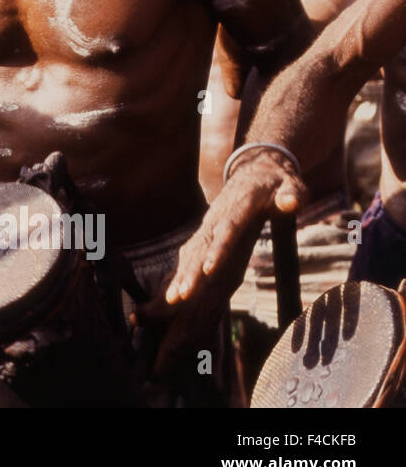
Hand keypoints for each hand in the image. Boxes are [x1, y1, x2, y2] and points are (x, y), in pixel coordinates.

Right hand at [157, 148, 306, 372]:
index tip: (209, 268)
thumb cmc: (279, 181)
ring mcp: (211, 222)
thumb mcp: (292, 184)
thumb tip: (290, 202)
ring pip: (193, 250)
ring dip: (182, 274)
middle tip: (180, 295)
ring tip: (173, 298)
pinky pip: (192, 251)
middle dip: (191, 270)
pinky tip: (176, 289)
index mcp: (241, 204)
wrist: (257, 167)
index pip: (229, 228)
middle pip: (203, 245)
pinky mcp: (208, 230)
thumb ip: (292, 193)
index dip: (218, 249)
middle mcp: (219, 215)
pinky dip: (183, 268)